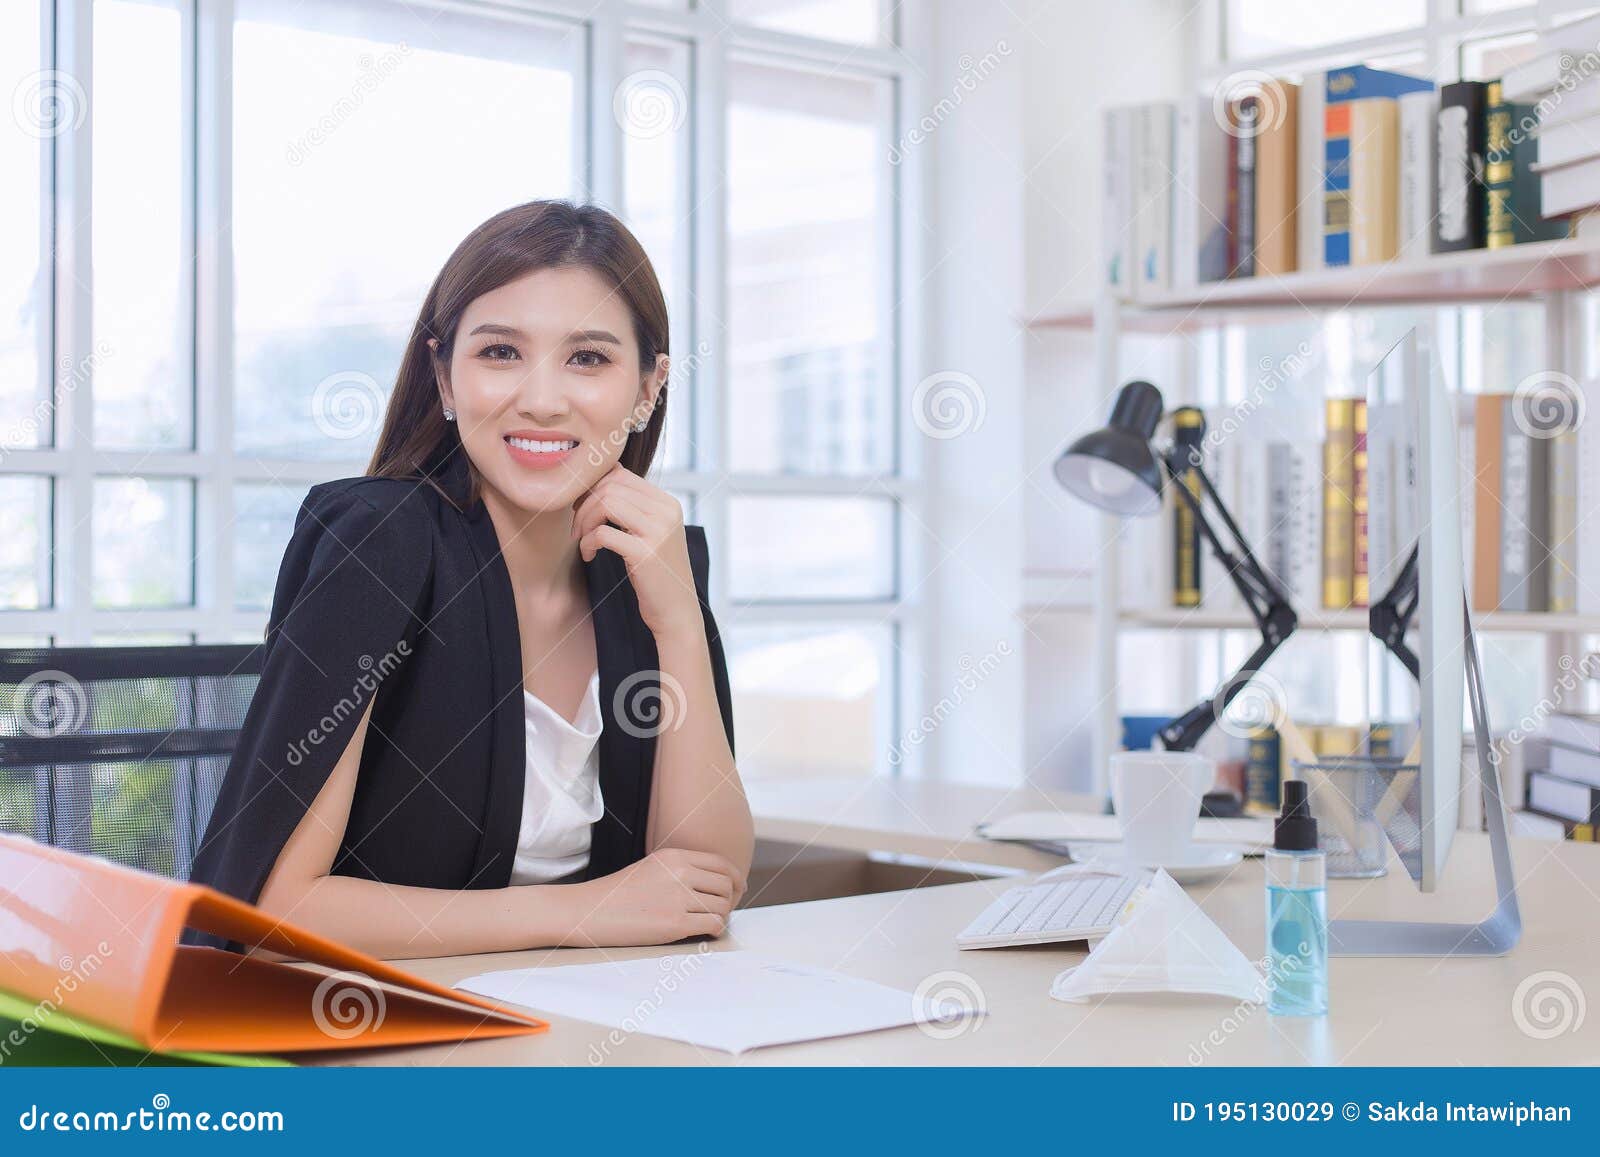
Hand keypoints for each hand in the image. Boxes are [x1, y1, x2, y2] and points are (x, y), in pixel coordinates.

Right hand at [563, 848, 745, 947]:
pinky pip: (714, 924)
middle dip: (730, 900)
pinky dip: (714, 930)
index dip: (735, 879)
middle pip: (727, 884)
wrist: (589, 911)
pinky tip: (703, 932)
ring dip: (720, 916)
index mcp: (675, 856)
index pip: (722, 864)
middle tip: (723, 911)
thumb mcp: (653, 868)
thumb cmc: (618, 894)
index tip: (737, 891)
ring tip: (708, 922)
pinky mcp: (675, 922)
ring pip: (723, 906)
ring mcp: (678, 897)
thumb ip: (683, 870)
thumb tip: (717, 883)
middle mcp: (680, 872)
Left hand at [571, 466, 701, 641]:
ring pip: (606, 503)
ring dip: (584, 522)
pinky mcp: (646, 554)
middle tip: (578, 528)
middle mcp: (667, 512)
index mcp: (668, 503)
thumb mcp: (651, 533)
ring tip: (582, 541)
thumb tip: (602, 477)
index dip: (593, 488)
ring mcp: (658, 532)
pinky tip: (588, 555)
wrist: (677, 612)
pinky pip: (603, 533)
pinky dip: (587, 542)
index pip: (620, 474)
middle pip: (610, 486)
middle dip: (585, 504)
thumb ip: (634, 507)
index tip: (583, 509)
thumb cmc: (656, 574)